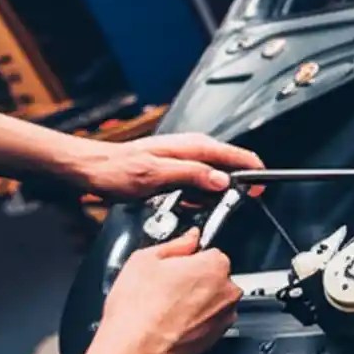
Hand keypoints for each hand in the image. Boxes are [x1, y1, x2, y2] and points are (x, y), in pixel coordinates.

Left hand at [72, 134, 263, 200]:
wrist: (92, 169)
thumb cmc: (117, 169)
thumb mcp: (157, 175)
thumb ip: (193, 175)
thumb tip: (222, 180)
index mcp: (191, 146)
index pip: (234, 154)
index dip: (252, 169)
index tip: (261, 184)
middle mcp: (190, 150)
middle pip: (227, 166)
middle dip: (234, 185)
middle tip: (237, 202)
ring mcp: (183, 159)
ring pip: (213, 177)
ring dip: (213, 194)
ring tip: (206, 206)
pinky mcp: (176, 171)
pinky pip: (198, 183)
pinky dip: (198, 196)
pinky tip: (189, 204)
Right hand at [91, 229, 241, 353]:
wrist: (137, 351)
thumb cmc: (138, 309)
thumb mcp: (145, 260)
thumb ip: (175, 244)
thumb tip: (189, 237)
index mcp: (215, 265)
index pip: (209, 251)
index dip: (188, 258)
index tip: (174, 266)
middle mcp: (227, 290)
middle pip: (214, 275)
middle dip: (194, 278)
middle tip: (165, 287)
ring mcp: (225, 315)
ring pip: (212, 298)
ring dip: (196, 300)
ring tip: (166, 306)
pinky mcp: (218, 336)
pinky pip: (209, 319)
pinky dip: (196, 319)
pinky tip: (172, 321)